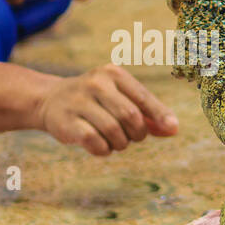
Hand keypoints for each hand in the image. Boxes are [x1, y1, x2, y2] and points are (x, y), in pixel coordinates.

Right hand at [35, 63, 177, 155]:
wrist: (51, 100)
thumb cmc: (96, 101)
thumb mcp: (120, 98)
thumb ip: (147, 113)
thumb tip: (173, 129)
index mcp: (113, 74)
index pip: (143, 97)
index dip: (160, 115)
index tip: (172, 128)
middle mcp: (95, 83)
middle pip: (130, 116)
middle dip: (137, 133)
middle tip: (131, 137)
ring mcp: (78, 101)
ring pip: (114, 131)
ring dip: (120, 144)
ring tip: (115, 141)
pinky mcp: (66, 122)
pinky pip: (95, 142)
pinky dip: (103, 150)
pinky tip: (100, 146)